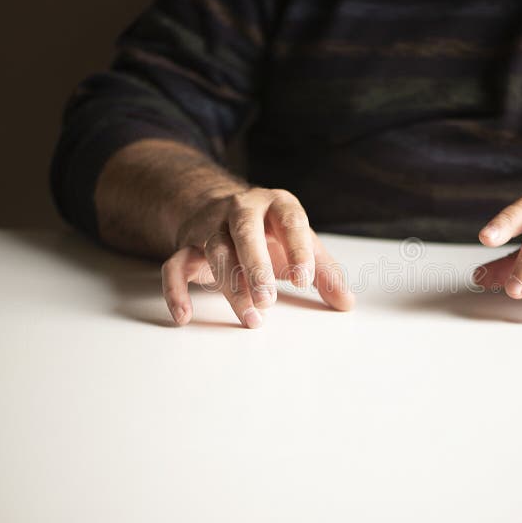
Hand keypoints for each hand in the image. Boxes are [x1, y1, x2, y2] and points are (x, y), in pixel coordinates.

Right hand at [162, 188, 354, 327]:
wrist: (221, 210)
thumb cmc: (270, 233)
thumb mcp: (301, 245)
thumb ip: (324, 272)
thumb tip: (346, 303)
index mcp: (277, 205)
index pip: (290, 221)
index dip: (298, 249)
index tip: (305, 280)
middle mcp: (241, 209)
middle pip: (244, 231)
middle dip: (256, 266)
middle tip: (268, 300)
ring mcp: (211, 227)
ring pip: (215, 251)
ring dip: (231, 286)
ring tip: (252, 317)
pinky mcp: (187, 246)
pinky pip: (174, 266)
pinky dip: (175, 291)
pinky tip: (184, 317)